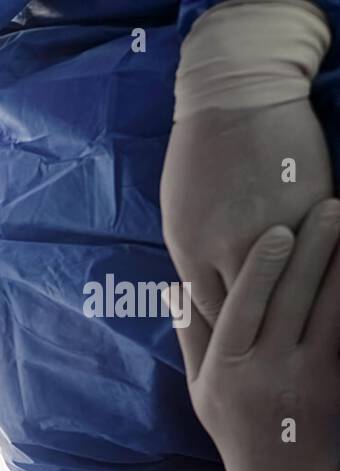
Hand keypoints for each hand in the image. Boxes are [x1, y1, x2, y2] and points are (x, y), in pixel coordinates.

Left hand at [162, 101, 330, 321]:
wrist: (237, 100)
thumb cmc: (197, 160)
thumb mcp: (178, 219)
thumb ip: (195, 263)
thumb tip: (208, 300)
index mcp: (193, 251)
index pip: (213, 312)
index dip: (228, 327)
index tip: (239, 336)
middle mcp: (232, 246)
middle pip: (253, 306)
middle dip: (263, 323)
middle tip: (276, 338)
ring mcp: (278, 228)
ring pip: (292, 285)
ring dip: (298, 300)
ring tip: (305, 315)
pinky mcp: (314, 208)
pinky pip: (322, 254)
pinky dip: (323, 271)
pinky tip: (324, 282)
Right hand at [177, 200, 339, 470]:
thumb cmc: (232, 427)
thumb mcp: (199, 386)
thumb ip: (192, 336)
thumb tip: (176, 289)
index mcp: (227, 368)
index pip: (243, 309)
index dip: (261, 270)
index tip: (277, 232)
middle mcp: (265, 371)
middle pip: (291, 302)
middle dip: (312, 252)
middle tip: (328, 208)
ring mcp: (304, 379)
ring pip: (327, 314)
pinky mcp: (335, 386)